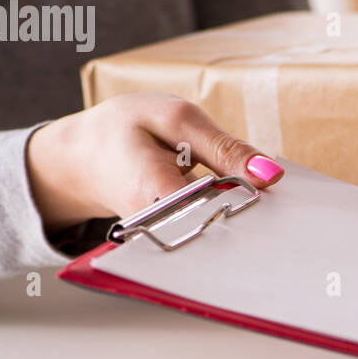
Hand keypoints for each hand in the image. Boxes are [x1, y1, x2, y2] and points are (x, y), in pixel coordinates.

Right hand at [26, 94, 282, 230]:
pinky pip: (210, 232)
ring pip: (218, 234)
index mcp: (155, 191)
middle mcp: (159, 226)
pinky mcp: (172, 238)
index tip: (272, 192)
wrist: (83, 158)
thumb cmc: (126, 130)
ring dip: (244, 215)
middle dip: (253, 214)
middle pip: (222, 231)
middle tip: (274, 196)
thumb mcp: (176, 119)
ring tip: (256, 196)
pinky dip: (230, 216)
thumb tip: (271, 175)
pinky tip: (242, 204)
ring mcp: (164, 238)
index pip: (217, 212)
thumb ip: (223, 147)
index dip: (252, 204)